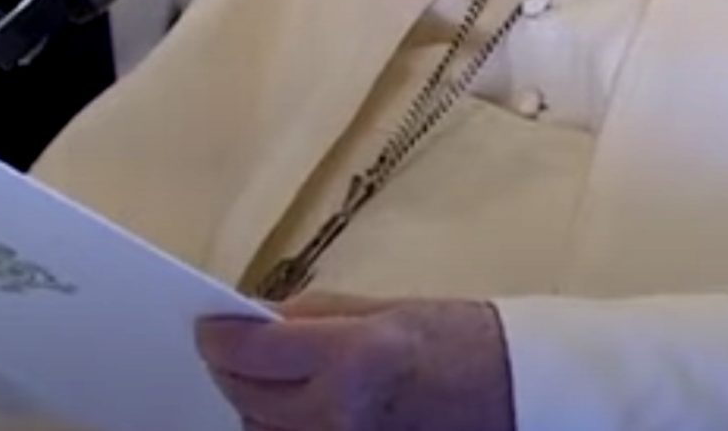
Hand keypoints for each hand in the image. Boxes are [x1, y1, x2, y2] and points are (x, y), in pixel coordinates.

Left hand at [197, 293, 513, 430]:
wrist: (521, 394)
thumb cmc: (466, 341)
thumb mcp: (391, 309)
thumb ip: (318, 315)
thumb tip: (259, 316)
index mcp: (352, 358)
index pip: (251, 353)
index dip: (217, 337)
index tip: (207, 325)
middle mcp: (338, 416)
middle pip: (247, 400)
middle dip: (230, 370)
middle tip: (230, 348)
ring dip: (253, 406)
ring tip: (262, 380)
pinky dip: (281, 430)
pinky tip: (291, 410)